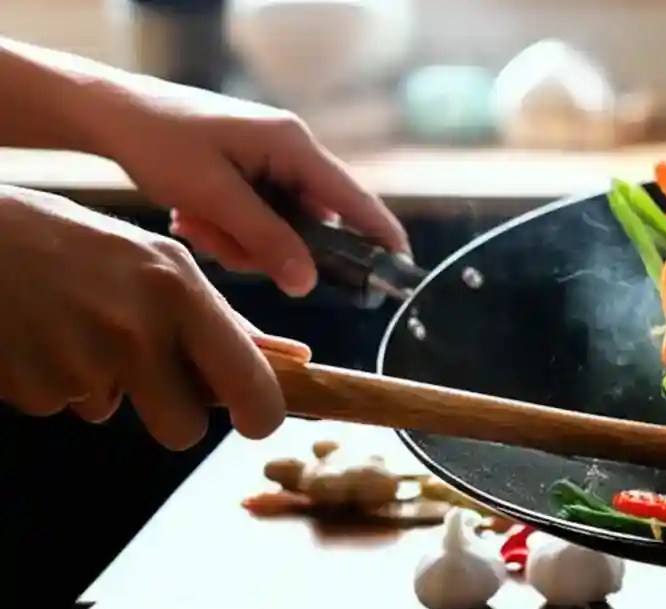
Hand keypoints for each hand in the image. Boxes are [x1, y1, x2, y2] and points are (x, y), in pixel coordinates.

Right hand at [0, 184, 310, 448]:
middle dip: (172, 416)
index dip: (259, 415)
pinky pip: (61, 405)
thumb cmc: (68, 240)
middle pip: (184, 430)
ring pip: (114, 412)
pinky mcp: (31, 387)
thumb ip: (215, 314)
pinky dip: (51, 378)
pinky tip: (36, 332)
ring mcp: (80, 364)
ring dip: (100, 384)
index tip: (257, 421)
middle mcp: (135, 331)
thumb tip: (288, 356)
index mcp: (177, 291)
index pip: (246, 382)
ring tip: (71, 326)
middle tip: (151, 379)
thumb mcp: (152, 258)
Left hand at [86, 78, 407, 296]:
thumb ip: (266, 240)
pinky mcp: (251, 175)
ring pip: (279, 229)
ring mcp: (271, 164)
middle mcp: (291, 153)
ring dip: (238, 239)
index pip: (353, 198)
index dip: (379, 234)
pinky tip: (193, 215)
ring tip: (194, 221)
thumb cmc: (161, 142)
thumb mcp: (214, 198)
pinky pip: (258, 220)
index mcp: (293, 146)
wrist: (110, 114)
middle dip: (266, 245)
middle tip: (221, 241)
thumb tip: (308, 282)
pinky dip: (228, 229)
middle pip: (310, 224)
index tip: (400, 267)